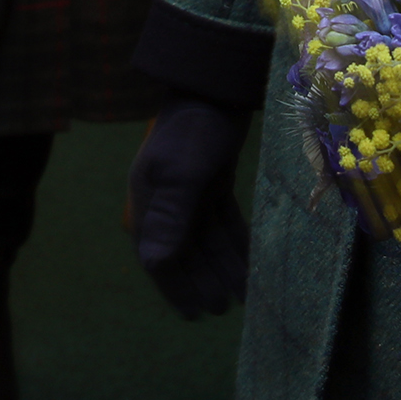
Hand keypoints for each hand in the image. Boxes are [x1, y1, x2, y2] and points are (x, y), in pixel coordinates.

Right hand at [127, 99, 248, 318]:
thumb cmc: (194, 129)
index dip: (174, 287)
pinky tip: (252, 262)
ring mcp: (189, 192)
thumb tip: (154, 264)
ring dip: (224, 266)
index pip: (157, 255)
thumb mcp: (181, 173)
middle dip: (203, 281)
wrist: (214, 85)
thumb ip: (170, 218)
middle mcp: (165, 201)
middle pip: (184, 252)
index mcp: (148, 201)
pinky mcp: (212, 183)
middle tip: (224, 308)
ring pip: (207, 241)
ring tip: (245, 294)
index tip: (194, 314)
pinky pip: (223, 223)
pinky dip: (236, 243)